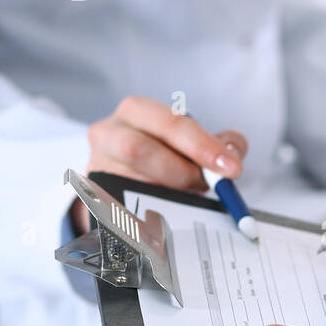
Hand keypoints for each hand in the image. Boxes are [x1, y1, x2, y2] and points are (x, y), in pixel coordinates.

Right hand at [72, 96, 247, 232]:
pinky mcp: (91, 195)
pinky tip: (165, 214)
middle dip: (180, 171)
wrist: (124, 180)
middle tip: (203, 186)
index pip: (171, 122)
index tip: (231, 168)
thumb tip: (233, 152)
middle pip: (139, 149)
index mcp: (137, 111)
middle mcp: (108, 132)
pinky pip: (118, 207)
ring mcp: (94, 164)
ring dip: (164, 192)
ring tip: (184, 196)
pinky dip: (146, 213)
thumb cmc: (166, 157)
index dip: (203, 146)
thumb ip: (222, 144)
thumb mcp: (194, 145)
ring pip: (127, 180)